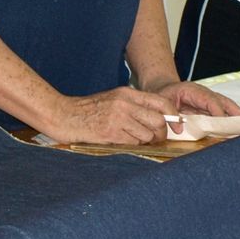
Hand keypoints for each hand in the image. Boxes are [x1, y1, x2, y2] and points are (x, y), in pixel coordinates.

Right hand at [42, 87, 180, 145]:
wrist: (62, 115)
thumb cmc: (86, 110)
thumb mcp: (113, 100)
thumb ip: (133, 106)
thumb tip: (159, 119)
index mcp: (126, 93)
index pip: (162, 103)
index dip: (174, 117)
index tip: (177, 127)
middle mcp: (125, 103)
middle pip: (159, 121)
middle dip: (161, 134)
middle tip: (155, 140)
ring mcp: (118, 118)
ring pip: (147, 135)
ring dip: (144, 142)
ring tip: (132, 140)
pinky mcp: (110, 132)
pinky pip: (133, 143)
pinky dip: (131, 145)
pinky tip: (121, 141)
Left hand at [147, 79, 239, 117]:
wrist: (164, 88)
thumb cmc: (164, 94)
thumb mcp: (163, 102)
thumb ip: (170, 114)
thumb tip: (179, 128)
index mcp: (194, 91)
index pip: (209, 101)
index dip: (217, 111)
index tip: (222, 122)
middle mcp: (206, 95)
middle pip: (224, 103)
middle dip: (236, 113)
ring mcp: (210, 101)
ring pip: (228, 107)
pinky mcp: (211, 108)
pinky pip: (225, 113)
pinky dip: (235, 119)